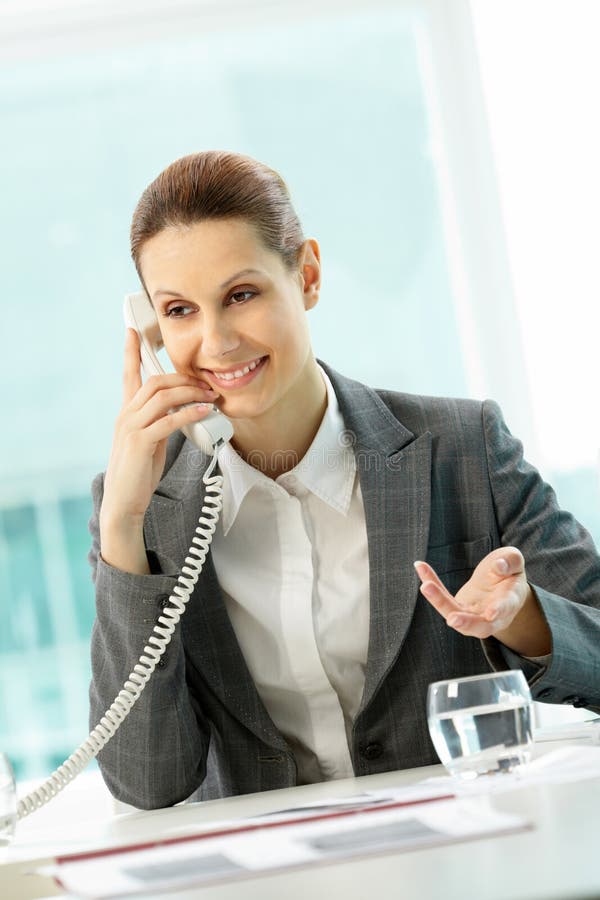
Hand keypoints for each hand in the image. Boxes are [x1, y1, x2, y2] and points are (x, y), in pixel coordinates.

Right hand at [99, 329, 219, 572]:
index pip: (128, 374)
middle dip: (183, 378)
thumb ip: (161, 423)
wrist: (124, 502)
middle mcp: (126, 415)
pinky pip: (168, 420)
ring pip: (161, 396)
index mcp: (127, 413)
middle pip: (155, 381)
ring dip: (190, 393)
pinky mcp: (140, 443)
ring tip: (211, 397)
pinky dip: (189, 413)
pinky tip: (204, 411)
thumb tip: (185, 411)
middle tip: (207, 383)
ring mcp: (131, 427)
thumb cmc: (139, 473)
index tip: (132, 330)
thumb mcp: (150, 442)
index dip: (130, 351)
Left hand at [414, 547, 550, 655]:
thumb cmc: (509, 573)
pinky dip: (431, 583)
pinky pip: (442, 599)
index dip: (500, 610)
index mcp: (511, 601)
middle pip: (480, 626)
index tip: (491, 613)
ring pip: (455, 615)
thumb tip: (499, 566)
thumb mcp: (513, 560)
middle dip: (466, 623)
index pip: (506, 607)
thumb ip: (510, 561)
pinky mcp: (457, 609)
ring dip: (439, 602)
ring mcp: (472, 615)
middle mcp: (492, 616)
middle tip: (453, 620)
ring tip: (426, 586)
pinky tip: (420, 566)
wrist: (499, 585)